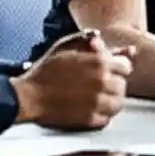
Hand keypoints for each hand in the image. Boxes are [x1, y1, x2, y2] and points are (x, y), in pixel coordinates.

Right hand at [12, 29, 134, 130]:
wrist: (29, 95)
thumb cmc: (44, 71)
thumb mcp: (64, 46)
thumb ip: (85, 39)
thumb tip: (99, 36)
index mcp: (99, 62)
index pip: (126, 67)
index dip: (117, 68)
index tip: (110, 71)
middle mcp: (102, 81)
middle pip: (123, 86)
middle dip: (114, 84)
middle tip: (102, 85)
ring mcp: (97, 102)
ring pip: (118, 103)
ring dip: (110, 101)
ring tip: (98, 98)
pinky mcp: (90, 119)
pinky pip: (107, 119)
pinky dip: (102, 115)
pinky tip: (92, 109)